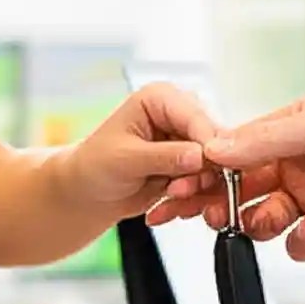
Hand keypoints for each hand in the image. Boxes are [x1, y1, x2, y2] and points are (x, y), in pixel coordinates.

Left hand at [60, 83, 215, 219]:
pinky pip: (207, 183)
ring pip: (215, 166)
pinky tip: (171, 204)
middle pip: (214, 141)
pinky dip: (193, 198)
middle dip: (201, 170)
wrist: (89, 194)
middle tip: (179, 189)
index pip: (197, 117)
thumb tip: (199, 155)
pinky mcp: (192, 166)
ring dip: (196, 187)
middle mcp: (179, 115)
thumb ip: (164, 156)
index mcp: (160, 98)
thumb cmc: (95, 166)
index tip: (211, 165)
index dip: (208, 142)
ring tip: (170, 196)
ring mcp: (188, 142)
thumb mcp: (125, 159)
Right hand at [148, 94, 304, 260]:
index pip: (236, 150)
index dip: (208, 168)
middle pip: (241, 188)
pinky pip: (299, 245)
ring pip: (264, 219)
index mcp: (292, 131)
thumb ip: (268, 140)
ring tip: (264, 221)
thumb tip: (217, 147)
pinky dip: (298, 243)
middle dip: (216, 202)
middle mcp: (298, 165)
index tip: (183, 182)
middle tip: (200, 213)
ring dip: (256, 223)